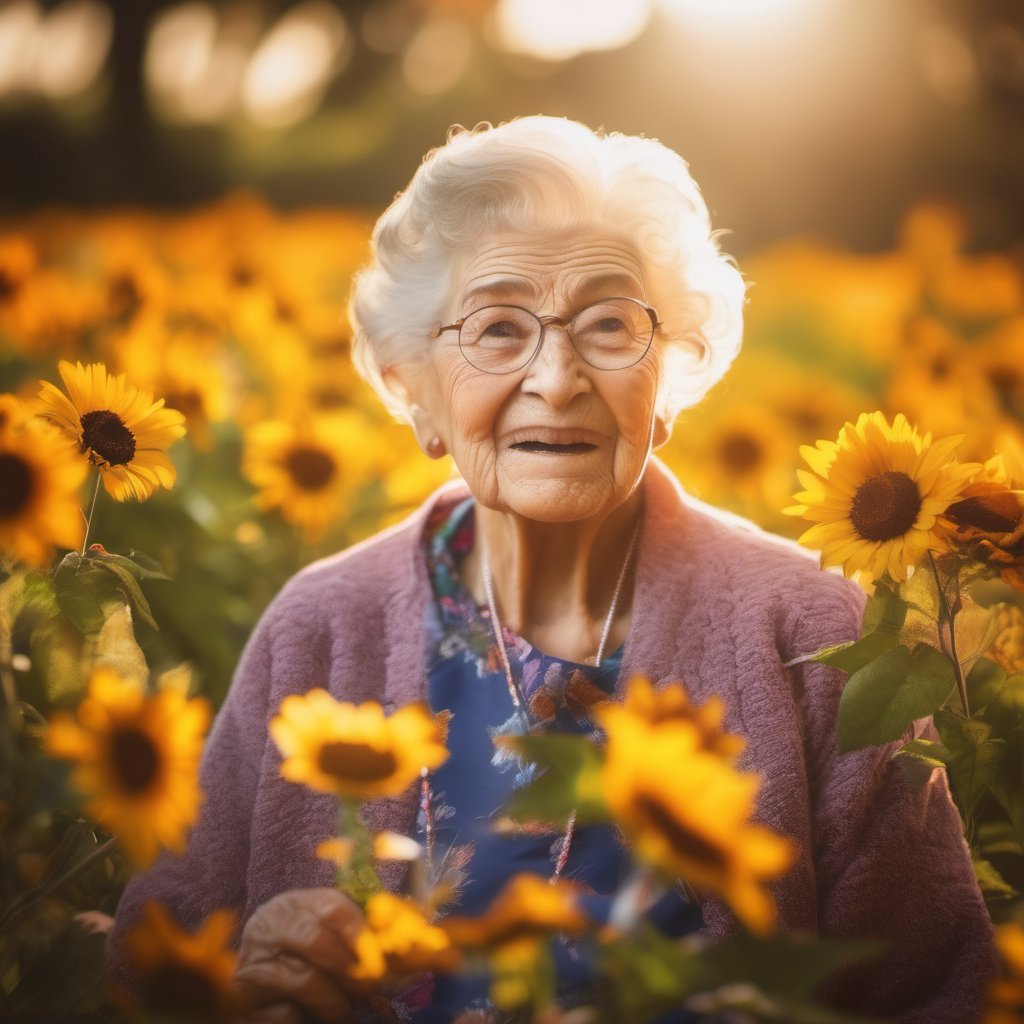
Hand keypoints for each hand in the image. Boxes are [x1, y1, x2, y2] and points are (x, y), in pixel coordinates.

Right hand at [232, 888, 374, 1022]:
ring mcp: (253, 962)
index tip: (380, 958)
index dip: (361, 933)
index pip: (333, 907)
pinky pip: (284, 1014)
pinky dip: (305, 1020)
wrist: (253, 979)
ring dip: (335, 1002)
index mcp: (295, 903)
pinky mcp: (243, 1000)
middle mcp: (269, 926)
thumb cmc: (299, 953)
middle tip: (370, 988)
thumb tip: (404, 952)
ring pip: (304, 980)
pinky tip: (310, 1019)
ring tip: (346, 1012)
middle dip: (350, 968)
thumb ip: (357, 936)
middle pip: (316, 940)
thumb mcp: (323, 933)